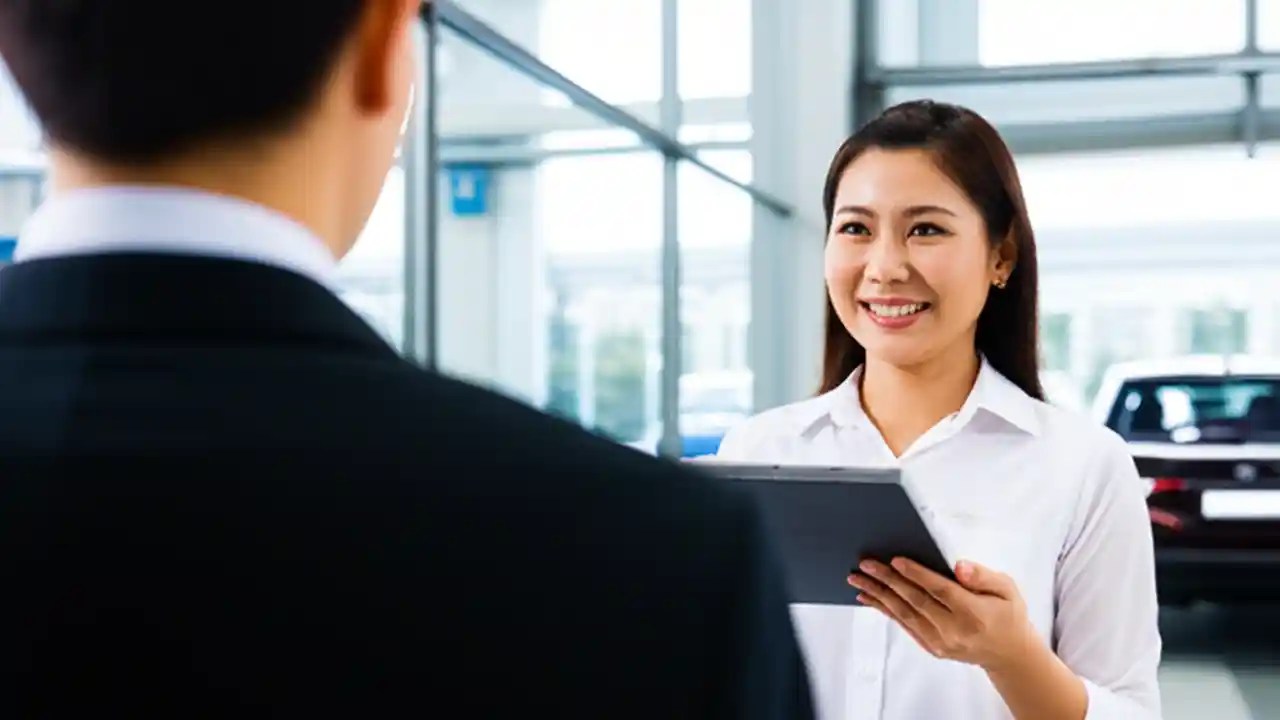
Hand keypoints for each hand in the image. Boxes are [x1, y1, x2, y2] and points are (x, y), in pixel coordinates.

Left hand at [848, 558, 1037, 672]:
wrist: (1008, 653)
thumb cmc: (1007, 615)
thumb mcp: (1007, 590)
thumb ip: (983, 576)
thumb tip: (958, 566)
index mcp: (974, 614)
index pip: (939, 590)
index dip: (916, 574)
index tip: (896, 559)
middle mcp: (954, 631)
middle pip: (915, 601)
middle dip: (888, 580)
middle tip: (866, 564)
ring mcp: (940, 643)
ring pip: (904, 614)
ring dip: (878, 595)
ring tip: (858, 579)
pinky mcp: (932, 648)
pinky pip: (904, 625)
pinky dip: (885, 610)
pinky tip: (869, 598)